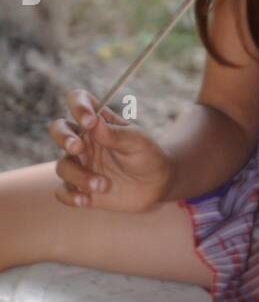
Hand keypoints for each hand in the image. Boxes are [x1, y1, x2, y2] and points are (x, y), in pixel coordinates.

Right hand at [48, 88, 175, 212]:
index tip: (89, 121)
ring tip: (104, 185)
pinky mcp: (81, 188)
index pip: (79, 101)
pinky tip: (87, 200)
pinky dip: (71, 197)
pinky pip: (63, 192)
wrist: (157, 185)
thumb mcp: (138, 142)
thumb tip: (93, 121)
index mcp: (97, 122)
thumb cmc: (148, 156)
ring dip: (79, 176)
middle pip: (58, 130)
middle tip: (78, 147)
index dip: (78, 106)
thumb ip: (115, 133)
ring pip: (62, 166)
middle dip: (63, 137)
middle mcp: (84, 141)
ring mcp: (80, 165)